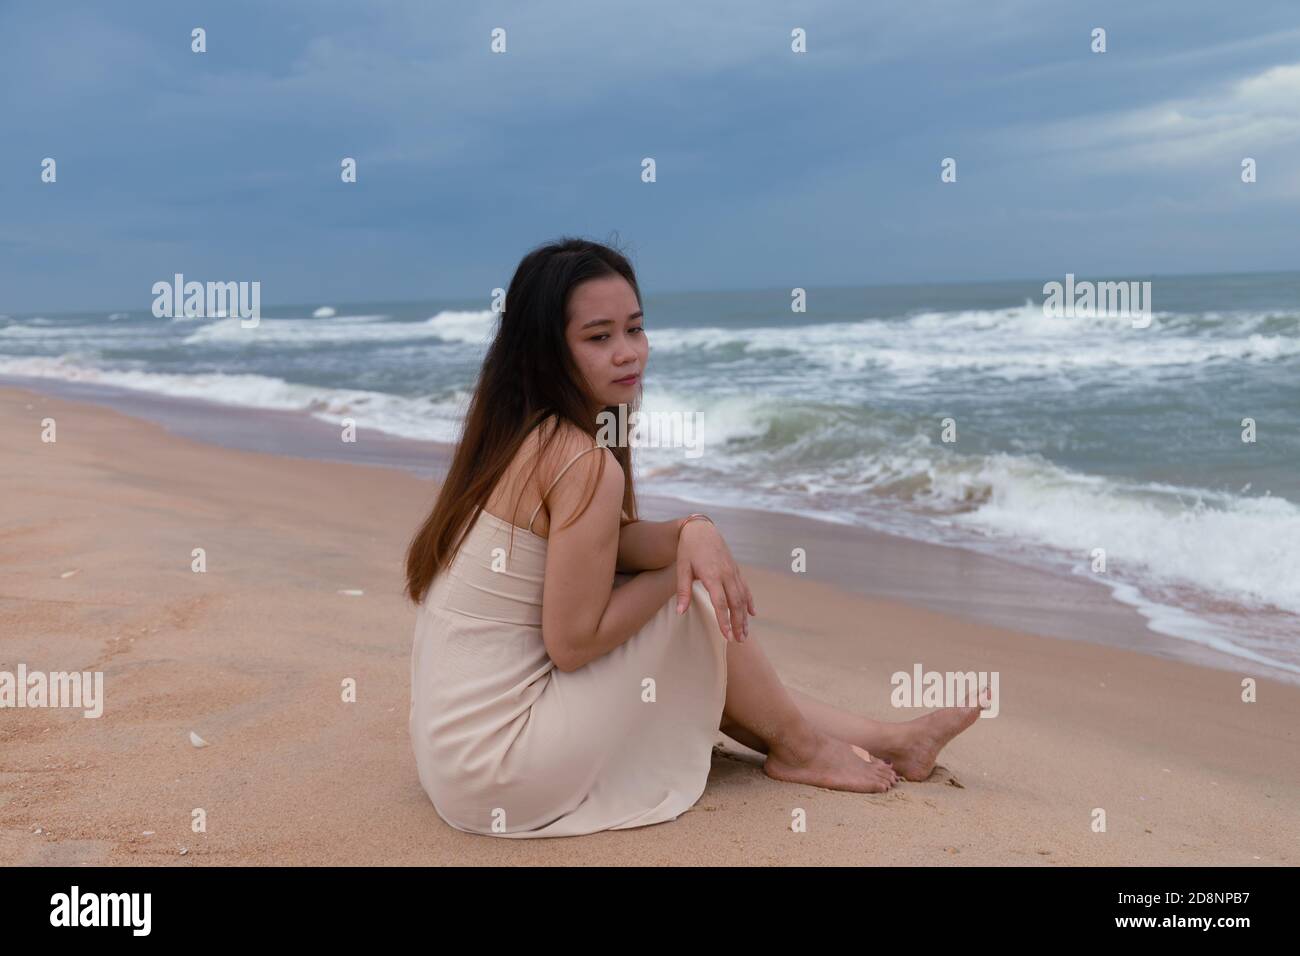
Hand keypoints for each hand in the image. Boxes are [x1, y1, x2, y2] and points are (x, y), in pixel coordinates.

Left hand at [674, 519, 755, 641]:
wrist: (701, 529)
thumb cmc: (688, 549)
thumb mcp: (682, 568)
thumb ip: (683, 591)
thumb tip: (680, 612)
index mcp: (712, 575)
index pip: (720, 603)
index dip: (723, 620)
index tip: (725, 636)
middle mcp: (726, 574)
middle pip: (735, 603)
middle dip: (737, 623)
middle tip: (737, 641)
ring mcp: (733, 572)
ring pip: (743, 598)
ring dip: (744, 617)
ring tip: (744, 634)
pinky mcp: (736, 570)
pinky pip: (745, 588)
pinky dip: (749, 602)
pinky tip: (752, 614)